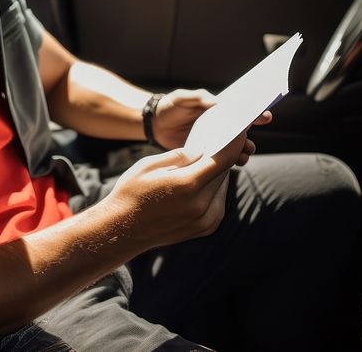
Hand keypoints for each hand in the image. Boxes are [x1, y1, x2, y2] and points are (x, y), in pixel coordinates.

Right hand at [106, 130, 249, 248]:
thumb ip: (180, 155)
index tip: (239, 131)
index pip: (224, 159)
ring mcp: (205, 220)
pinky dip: (212, 188)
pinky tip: (199, 181)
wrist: (121, 231)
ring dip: (216, 172)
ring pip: (221, 186)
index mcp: (188, 185)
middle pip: (223, 172)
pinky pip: (217, 201)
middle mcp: (201, 205)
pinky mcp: (205, 228)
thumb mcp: (150, 165)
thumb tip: (202, 150)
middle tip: (219, 141)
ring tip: (206, 161)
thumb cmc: (131, 193)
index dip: (234, 142)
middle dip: (223, 155)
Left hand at [152, 88, 271, 157]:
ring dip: (241, 153)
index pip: (240, 112)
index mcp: (218, 110)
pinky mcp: (205, 153)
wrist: (155, 125)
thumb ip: (199, 98)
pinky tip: (229, 165)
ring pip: (235, 149)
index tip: (265, 116)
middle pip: (242, 134)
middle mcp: (220, 126)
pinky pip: (221, 160)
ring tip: (241, 157)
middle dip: (249, 139)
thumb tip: (218, 103)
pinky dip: (228, 163)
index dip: (255, 114)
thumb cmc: (170, 106)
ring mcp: (214, 141)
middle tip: (248, 144)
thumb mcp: (182, 98)